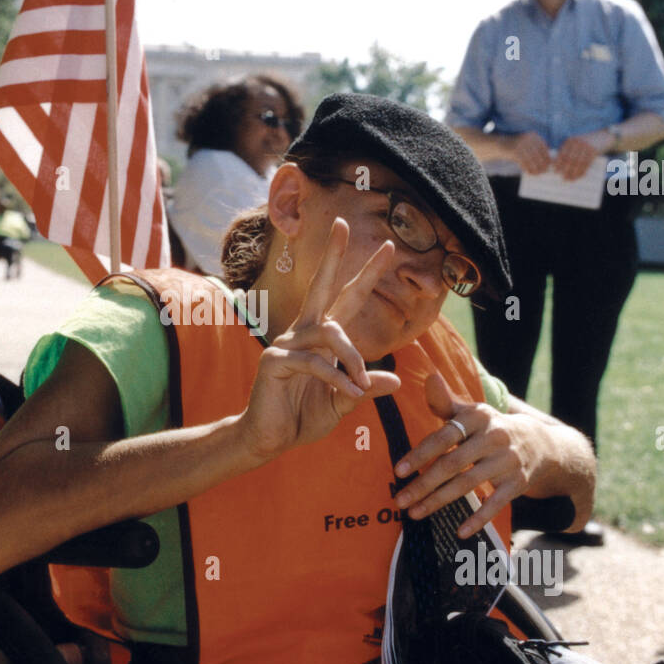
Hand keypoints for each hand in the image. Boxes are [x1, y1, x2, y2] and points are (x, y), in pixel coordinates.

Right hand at [236, 219, 400, 462]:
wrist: (269, 440)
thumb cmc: (302, 418)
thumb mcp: (343, 403)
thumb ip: (364, 389)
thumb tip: (394, 380)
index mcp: (322, 338)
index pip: (347, 298)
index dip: (367, 274)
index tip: (389, 248)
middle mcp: (303, 333)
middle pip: (321, 285)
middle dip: (334, 255)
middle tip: (342, 223)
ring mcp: (286, 344)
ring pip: (330, 332)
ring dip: (352, 358)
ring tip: (359, 385)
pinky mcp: (274, 361)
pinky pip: (314, 362)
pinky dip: (336, 378)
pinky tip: (347, 393)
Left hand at [391, 372, 542, 537]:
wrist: (540, 443)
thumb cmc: (490, 429)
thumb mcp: (471, 413)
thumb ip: (445, 402)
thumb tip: (429, 377)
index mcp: (478, 417)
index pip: (444, 436)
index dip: (420, 454)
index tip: (398, 471)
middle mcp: (494, 436)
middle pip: (453, 463)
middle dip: (424, 484)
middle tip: (400, 501)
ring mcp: (508, 460)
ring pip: (469, 484)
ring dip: (440, 501)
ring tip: (416, 513)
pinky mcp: (519, 482)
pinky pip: (497, 502)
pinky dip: (479, 518)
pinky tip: (460, 532)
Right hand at [509, 132, 550, 173]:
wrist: (499, 145)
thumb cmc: (516, 148)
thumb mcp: (527, 146)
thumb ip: (536, 151)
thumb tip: (548, 162)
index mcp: (533, 136)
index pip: (544, 148)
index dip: (547, 158)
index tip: (549, 166)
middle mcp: (528, 138)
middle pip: (538, 154)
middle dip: (542, 164)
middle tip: (543, 172)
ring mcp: (521, 144)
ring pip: (531, 159)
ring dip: (535, 168)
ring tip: (537, 174)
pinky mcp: (514, 151)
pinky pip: (523, 162)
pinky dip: (526, 168)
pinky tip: (528, 172)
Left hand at [554, 135, 599, 180]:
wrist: (603, 136)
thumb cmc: (587, 143)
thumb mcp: (577, 143)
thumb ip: (570, 151)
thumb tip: (561, 167)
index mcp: (571, 140)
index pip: (562, 153)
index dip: (558, 163)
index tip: (556, 171)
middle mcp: (578, 142)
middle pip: (570, 159)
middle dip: (566, 170)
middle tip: (564, 178)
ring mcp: (586, 146)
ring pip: (578, 162)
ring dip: (574, 172)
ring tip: (570, 179)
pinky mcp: (594, 150)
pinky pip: (587, 163)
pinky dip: (582, 170)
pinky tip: (579, 176)